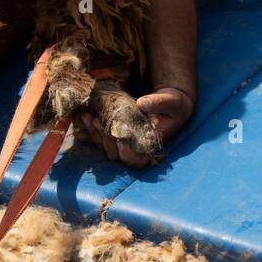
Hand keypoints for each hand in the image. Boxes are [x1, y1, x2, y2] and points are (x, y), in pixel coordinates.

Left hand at [78, 86, 193, 167]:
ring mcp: (126, 143)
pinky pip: (102, 137)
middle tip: (99, 122)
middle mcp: (138, 149)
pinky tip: (87, 115)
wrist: (170, 104)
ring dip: (96, 135)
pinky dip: (93, 128)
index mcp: (152, 146)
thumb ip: (158, 102)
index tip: (120, 138)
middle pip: (117, 155)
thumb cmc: (173, 104)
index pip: (136, 160)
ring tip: (90, 117)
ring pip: (107, 148)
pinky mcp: (118, 134)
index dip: (126, 153)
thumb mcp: (170, 101)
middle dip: (106, 140)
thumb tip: (141, 103)